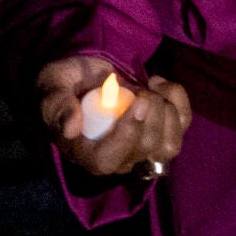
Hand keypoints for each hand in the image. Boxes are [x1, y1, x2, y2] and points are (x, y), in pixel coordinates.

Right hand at [37, 55, 192, 183]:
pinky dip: (178, 98)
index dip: (127, 135)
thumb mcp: (53, 91)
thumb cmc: (64, 85)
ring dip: (167, 109)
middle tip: (138, 90)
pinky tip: (158, 84)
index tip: (138, 102)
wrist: (84, 74)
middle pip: (146, 149)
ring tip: (148, 89)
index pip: (109, 160)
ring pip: (170, 145)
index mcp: (86, 154)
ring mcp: (143, 147)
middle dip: (151, 112)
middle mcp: (117, 158)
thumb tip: (70, 129)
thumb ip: (59, 107)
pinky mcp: (162, 130)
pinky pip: (183, 123)